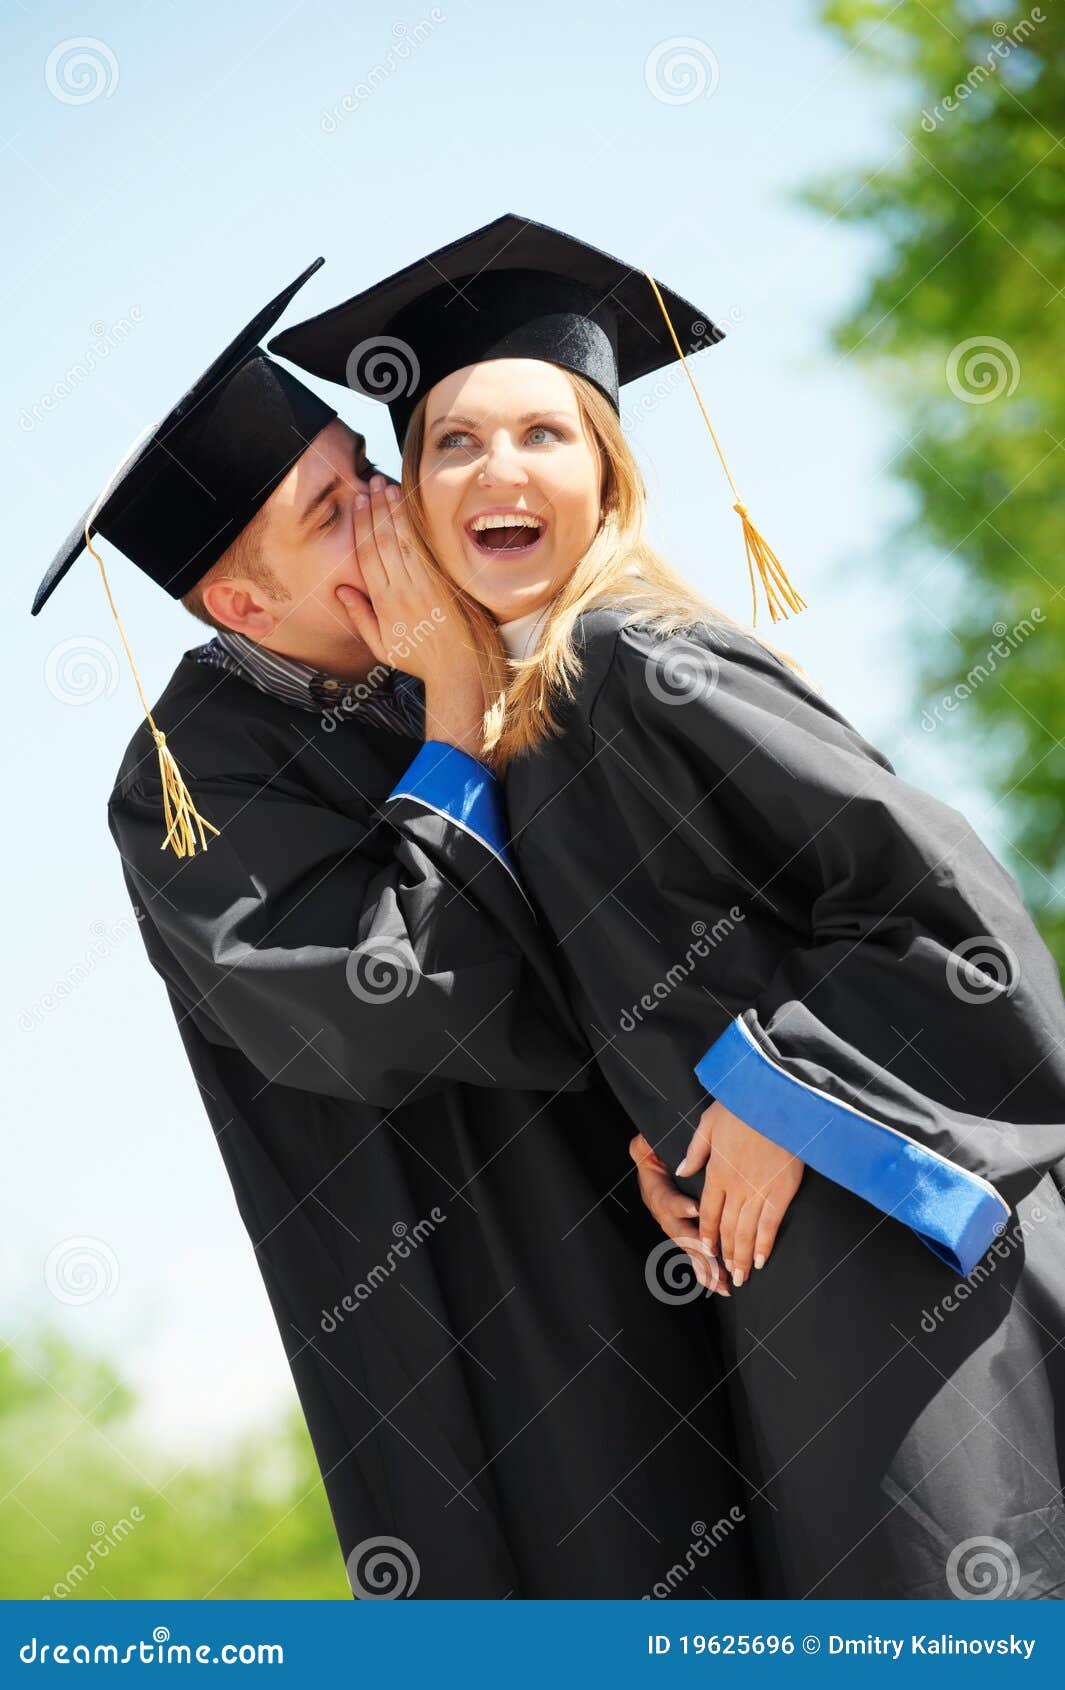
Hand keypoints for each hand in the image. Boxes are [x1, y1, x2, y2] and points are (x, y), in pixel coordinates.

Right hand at [335, 476, 466, 683]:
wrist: (458, 671)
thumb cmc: (418, 661)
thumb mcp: (381, 647)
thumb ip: (360, 617)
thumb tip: (340, 590)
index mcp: (384, 603)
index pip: (368, 554)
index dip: (361, 525)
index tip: (358, 502)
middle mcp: (403, 589)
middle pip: (385, 540)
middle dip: (377, 508)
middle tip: (373, 482)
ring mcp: (426, 585)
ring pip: (406, 540)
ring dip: (396, 511)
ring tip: (389, 487)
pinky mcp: (445, 584)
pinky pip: (428, 550)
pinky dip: (420, 527)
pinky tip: (414, 509)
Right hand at [628, 1133, 730, 1297]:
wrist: (654, 1162)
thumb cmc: (657, 1151)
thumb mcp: (647, 1145)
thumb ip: (644, 1146)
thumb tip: (643, 1143)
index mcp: (655, 1191)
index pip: (666, 1200)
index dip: (679, 1206)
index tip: (695, 1209)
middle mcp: (663, 1214)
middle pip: (679, 1234)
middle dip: (697, 1247)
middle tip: (712, 1256)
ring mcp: (673, 1227)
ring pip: (688, 1250)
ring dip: (705, 1267)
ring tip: (721, 1282)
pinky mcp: (683, 1236)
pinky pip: (694, 1256)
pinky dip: (706, 1273)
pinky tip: (720, 1285)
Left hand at [677, 1101, 803, 1286]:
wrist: (772, 1099)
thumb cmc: (741, 1105)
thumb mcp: (708, 1122)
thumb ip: (695, 1150)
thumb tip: (681, 1170)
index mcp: (716, 1172)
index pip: (708, 1212)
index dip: (707, 1233)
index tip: (707, 1249)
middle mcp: (734, 1187)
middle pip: (726, 1228)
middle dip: (725, 1255)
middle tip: (726, 1275)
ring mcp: (758, 1190)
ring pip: (746, 1232)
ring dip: (742, 1256)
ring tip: (741, 1276)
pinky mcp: (782, 1190)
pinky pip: (770, 1223)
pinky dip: (764, 1243)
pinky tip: (761, 1259)